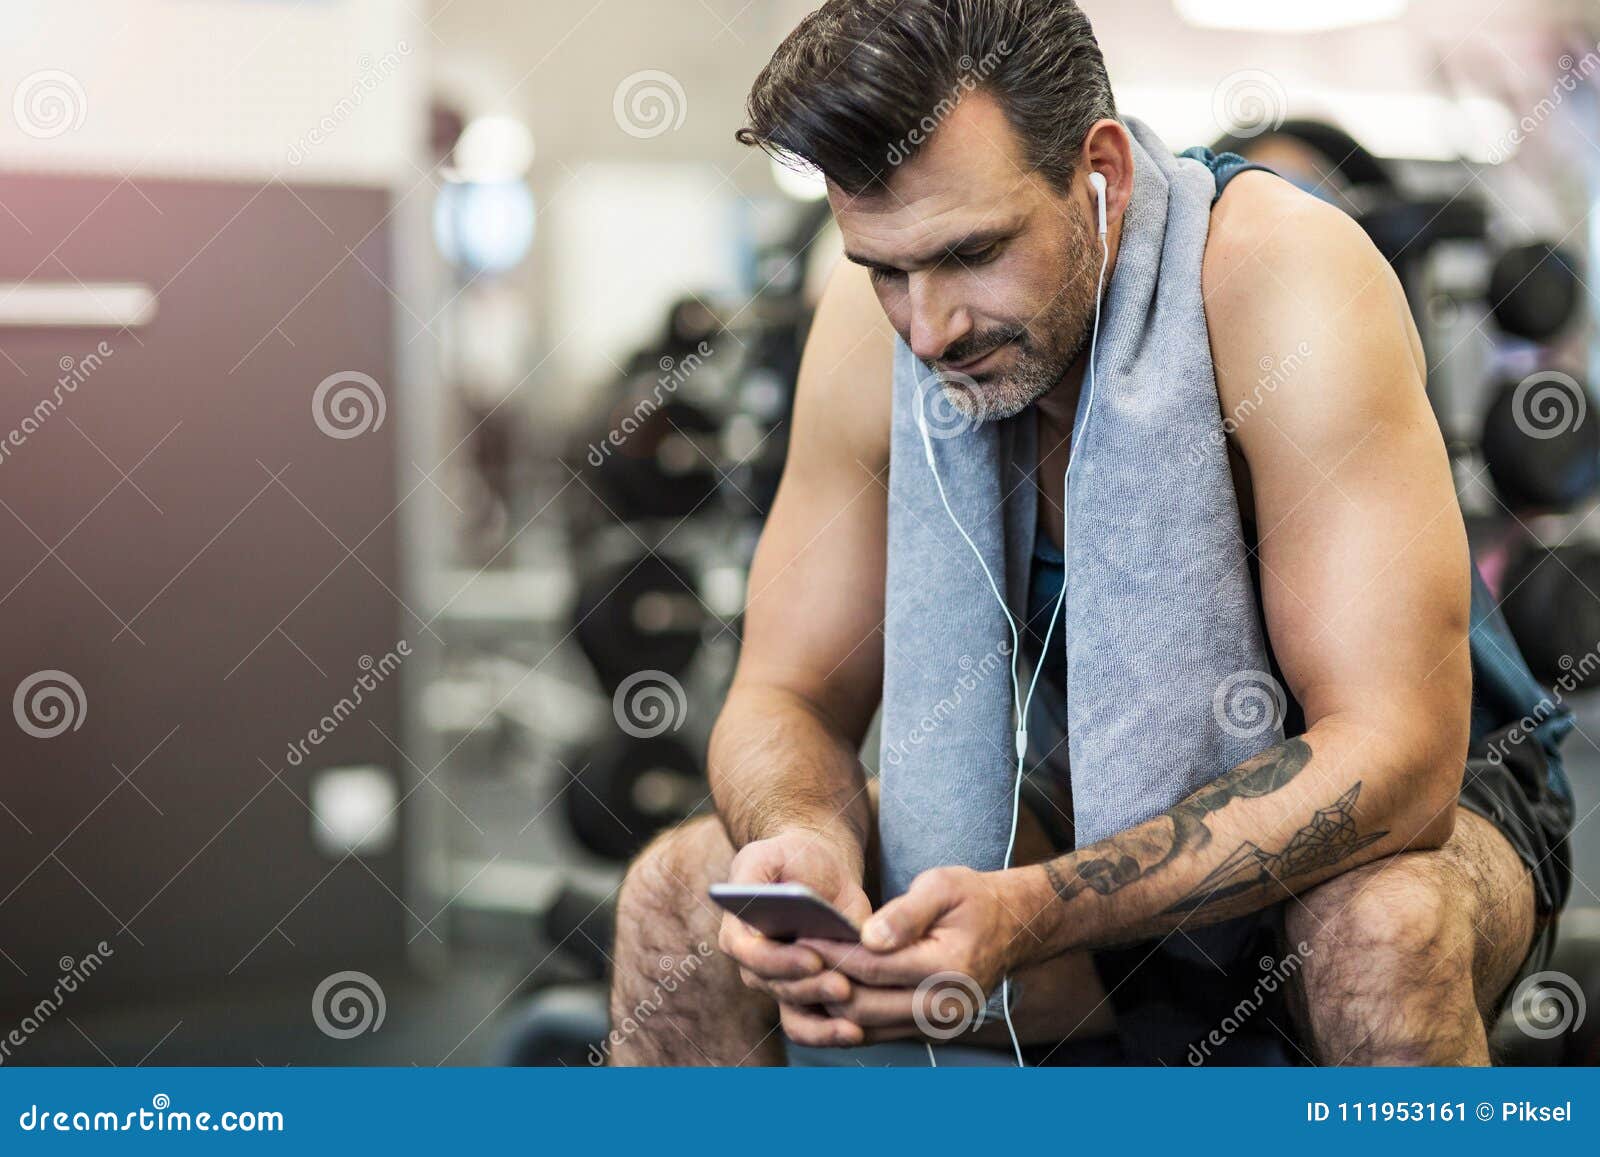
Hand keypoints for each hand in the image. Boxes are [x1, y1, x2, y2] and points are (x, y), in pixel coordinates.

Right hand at [715, 827, 872, 1047]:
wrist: (816, 871)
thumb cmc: (791, 858)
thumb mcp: (770, 852)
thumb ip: (759, 872)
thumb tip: (772, 903)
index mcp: (738, 928)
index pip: (749, 953)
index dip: (780, 961)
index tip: (814, 959)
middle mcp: (753, 962)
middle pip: (776, 986)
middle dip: (810, 989)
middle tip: (843, 987)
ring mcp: (777, 983)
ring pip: (794, 1011)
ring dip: (823, 1019)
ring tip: (854, 1016)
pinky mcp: (804, 995)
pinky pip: (809, 1025)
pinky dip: (829, 1034)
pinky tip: (854, 1034)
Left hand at [803, 866, 1025, 1042]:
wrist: (1009, 927)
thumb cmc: (973, 899)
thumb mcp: (943, 886)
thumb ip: (905, 913)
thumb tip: (868, 937)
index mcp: (948, 968)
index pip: (872, 968)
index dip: (831, 953)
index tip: (799, 936)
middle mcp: (943, 1006)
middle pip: (862, 1005)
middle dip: (821, 981)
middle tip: (789, 956)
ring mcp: (935, 1024)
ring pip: (864, 1025)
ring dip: (828, 1002)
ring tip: (798, 972)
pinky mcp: (925, 1028)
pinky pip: (876, 1029)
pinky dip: (846, 1012)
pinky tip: (824, 986)